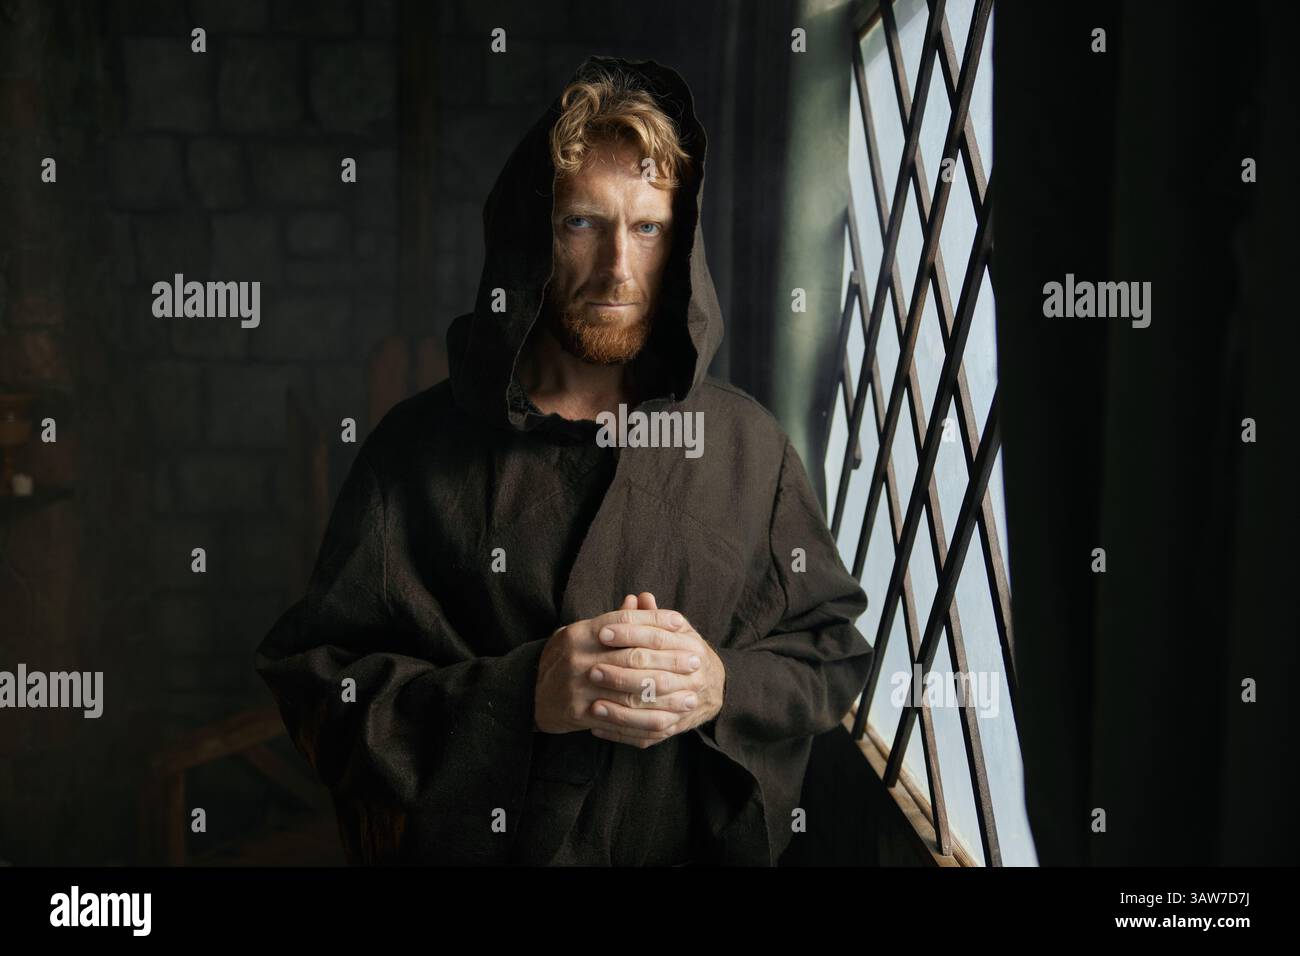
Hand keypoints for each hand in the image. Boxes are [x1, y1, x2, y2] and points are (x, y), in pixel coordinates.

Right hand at [533, 595, 703, 734]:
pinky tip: (668, 719)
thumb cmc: (562, 659)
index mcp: (579, 633)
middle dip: (669, 659)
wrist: (527, 694)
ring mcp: (577, 686)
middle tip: (696, 660)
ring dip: (665, 694)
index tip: (682, 623)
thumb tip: (639, 599)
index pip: (623, 622)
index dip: (654, 621)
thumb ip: (612, 621)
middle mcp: (578, 657)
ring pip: (630, 690)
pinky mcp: (578, 712)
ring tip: (691, 693)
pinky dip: (646, 720)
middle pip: (632, 656)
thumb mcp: (581, 634)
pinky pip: (620, 717)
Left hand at [585, 591, 725, 748]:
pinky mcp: (675, 727)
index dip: (629, 633)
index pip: (657, 637)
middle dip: (621, 675)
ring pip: (651, 712)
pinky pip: (647, 734)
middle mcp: (694, 677)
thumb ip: (653, 618)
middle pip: (654, 677)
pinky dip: (621, 732)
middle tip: (591, 670)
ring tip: (593, 705)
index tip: (601, 632)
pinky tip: (597, 725)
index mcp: (692, 646)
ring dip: (620, 710)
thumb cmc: (683, 652)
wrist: (713, 687)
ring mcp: (686, 705)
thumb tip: (638, 598)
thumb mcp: (675, 630)